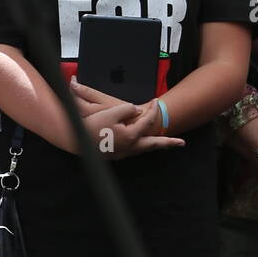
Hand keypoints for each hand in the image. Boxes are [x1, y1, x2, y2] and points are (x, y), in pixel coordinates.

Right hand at [70, 80, 184, 158]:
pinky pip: (134, 150)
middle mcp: (130, 147)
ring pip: (143, 149)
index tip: (157, 101)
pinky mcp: (116, 155)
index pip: (147, 121)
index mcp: (131, 136)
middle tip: (182, 143)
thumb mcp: (111, 110)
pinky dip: (142, 147)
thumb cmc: (93, 125)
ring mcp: (123, 153)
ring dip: (155, 146)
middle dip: (168, 143)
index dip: (153, 110)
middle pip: (153, 145)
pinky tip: (142, 145)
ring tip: (165, 145)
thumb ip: (128, 109)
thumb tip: (136, 109)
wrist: (76, 140)